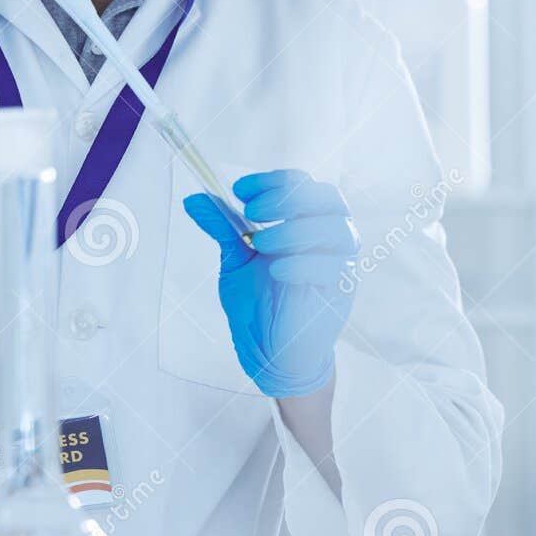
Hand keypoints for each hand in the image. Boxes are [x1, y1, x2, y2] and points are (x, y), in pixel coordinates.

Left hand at [182, 169, 360, 397]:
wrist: (270, 353)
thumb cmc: (259, 304)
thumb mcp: (236, 261)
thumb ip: (222, 228)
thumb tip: (193, 199)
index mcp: (305, 221)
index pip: (301, 183)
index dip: (271, 181)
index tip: (239, 191)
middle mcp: (328, 236)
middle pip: (327, 197)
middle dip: (287, 198)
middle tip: (251, 213)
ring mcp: (339, 262)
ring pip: (336, 228)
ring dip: (295, 230)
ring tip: (260, 245)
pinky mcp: (342, 290)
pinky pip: (335, 267)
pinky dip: (304, 264)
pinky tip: (277, 272)